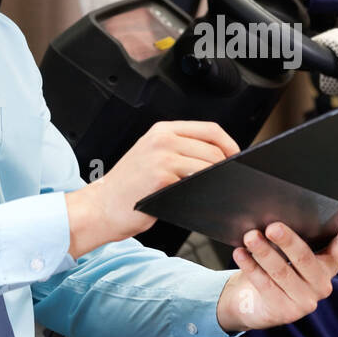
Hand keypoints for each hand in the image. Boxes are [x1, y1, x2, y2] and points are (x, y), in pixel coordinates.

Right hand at [64, 121, 238, 257]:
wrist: (100, 207)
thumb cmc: (128, 189)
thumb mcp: (151, 157)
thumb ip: (180, 151)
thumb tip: (218, 160)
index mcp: (162, 130)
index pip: (209, 129)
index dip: (229, 144)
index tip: (237, 158)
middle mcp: (162, 139)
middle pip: (212, 148)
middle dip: (226, 166)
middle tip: (229, 180)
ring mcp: (162, 157)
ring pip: (207, 166)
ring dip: (217, 180)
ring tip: (216, 191)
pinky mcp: (162, 177)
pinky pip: (196, 182)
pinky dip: (204, 191)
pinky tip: (201, 198)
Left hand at [216, 214, 337, 331]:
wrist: (258, 305)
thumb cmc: (278, 271)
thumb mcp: (291, 256)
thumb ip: (294, 240)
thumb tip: (278, 219)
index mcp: (328, 265)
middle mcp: (322, 284)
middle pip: (305, 258)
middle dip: (288, 241)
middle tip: (273, 227)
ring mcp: (305, 301)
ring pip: (282, 272)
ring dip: (264, 252)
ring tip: (250, 237)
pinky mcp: (285, 312)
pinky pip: (265, 285)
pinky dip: (251, 267)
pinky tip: (241, 254)